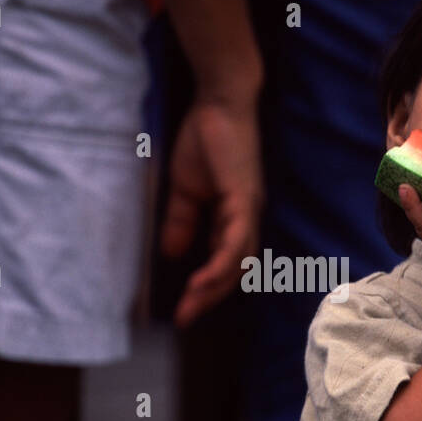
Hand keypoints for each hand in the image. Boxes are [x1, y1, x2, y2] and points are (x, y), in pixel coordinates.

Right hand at [160, 94, 263, 326]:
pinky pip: (236, 240)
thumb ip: (181, 221)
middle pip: (234, 269)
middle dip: (209, 296)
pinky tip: (203, 279)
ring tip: (191, 304)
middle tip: (185, 318)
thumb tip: (173, 254)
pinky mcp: (244, 199)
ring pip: (238, 261)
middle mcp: (245, 219)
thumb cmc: (205, 139)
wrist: (218, 102)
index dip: (206, 288)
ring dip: (215, 286)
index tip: (183, 310)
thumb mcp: (185, 189)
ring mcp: (248, 210)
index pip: (224, 262)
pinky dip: (221, 262)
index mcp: (232, 217)